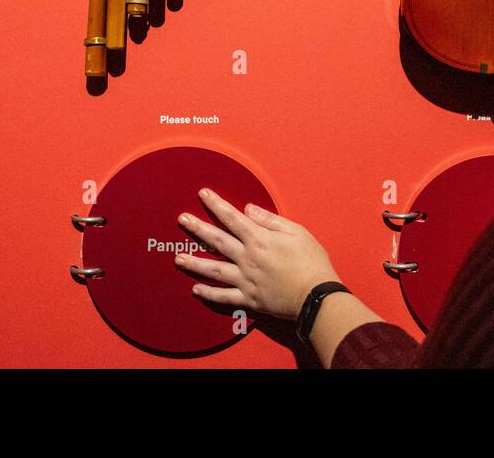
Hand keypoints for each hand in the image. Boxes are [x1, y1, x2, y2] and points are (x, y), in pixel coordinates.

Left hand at [175, 188, 340, 320]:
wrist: (316, 296)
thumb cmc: (311, 261)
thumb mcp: (296, 232)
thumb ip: (270, 220)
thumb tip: (248, 209)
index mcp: (259, 240)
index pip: (232, 217)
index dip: (216, 204)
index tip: (203, 194)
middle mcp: (247, 258)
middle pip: (217, 241)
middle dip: (197, 228)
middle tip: (181, 220)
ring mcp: (246, 280)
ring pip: (214, 270)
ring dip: (194, 263)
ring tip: (177, 258)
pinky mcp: (249, 299)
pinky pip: (224, 296)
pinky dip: (209, 294)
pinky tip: (196, 290)